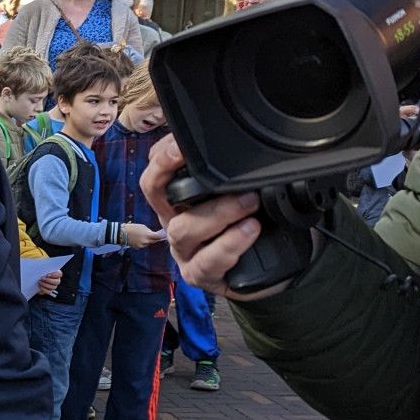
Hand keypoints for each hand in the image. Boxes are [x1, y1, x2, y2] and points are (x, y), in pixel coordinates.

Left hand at [35, 269, 61, 296]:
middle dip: (49, 280)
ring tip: (39, 282)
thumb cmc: (38, 272)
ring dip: (45, 284)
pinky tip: (40, 286)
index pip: (59, 274)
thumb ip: (42, 266)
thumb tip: (41, 267)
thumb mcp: (39, 268)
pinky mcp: (49, 291)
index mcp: (56, 273)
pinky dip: (44, 289)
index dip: (55, 274)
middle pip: (57, 282)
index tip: (48, 274)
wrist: (33, 280)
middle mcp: (56, 280)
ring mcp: (53, 286)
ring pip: (53, 287)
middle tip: (42, 278)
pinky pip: (49, 292)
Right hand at [121, 223, 166, 249]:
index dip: (163, 235)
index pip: (159, 237)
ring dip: (149, 240)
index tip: (165, 234)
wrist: (121, 233)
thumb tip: (154, 235)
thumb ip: (150, 232)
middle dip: (156, 238)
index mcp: (148, 235)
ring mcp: (142, 246)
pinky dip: (143, 242)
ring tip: (144, 235)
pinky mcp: (138, 248)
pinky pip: (143, 245)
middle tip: (158, 235)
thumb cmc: (132, 227)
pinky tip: (139, 238)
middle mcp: (146, 242)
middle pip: (155, 241)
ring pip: (149, 243)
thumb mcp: (143, 227)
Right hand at [139, 135, 276, 301]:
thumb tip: (234, 142)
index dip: (161, 159)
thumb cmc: (246, 228)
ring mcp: (184, 253)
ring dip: (217, 213)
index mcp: (176, 202)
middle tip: (222, 170)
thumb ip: (227, 175)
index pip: (155, 175)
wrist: (264, 274)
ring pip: (183, 229)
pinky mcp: (200, 276)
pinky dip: (229, 244)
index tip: (179, 145)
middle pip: (157, 197)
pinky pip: (207, 262)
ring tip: (250, 203)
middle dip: (183, 178)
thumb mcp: (235, 197)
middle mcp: (173, 224)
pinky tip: (250, 231)